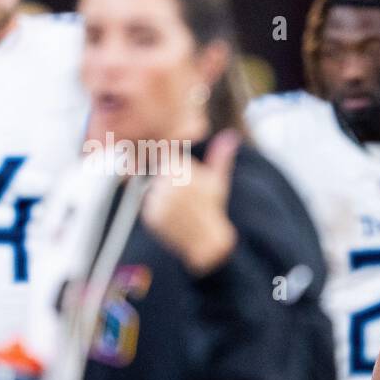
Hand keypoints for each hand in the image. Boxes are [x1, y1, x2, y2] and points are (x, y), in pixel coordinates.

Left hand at [140, 128, 239, 274]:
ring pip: (154, 192)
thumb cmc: (214, 209)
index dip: (177, 168)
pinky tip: (174, 218)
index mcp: (182, 170)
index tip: (185, 179)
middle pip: (160, 176)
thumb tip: (231, 137)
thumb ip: (220, 156)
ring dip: (165, 199)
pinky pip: (148, 208)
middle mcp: (168, 183)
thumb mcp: (218, 181)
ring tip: (182, 210)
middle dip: (171, 185)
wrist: (208, 242)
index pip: (168, 158)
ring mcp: (158, 200)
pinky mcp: (150, 215)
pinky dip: (159, 212)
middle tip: (187, 200)